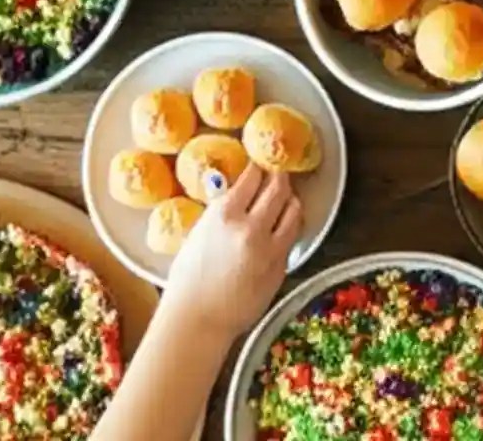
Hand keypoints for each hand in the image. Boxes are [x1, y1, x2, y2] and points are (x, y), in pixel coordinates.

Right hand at [163, 164, 302, 339]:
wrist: (199, 318)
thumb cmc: (188, 280)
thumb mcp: (198, 235)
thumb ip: (220, 212)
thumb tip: (232, 193)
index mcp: (224, 215)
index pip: (251, 177)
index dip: (257, 167)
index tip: (260, 164)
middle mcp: (250, 226)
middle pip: (278, 188)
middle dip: (280, 176)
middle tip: (279, 173)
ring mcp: (270, 246)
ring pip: (293, 209)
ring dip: (291, 199)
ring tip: (286, 197)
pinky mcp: (282, 265)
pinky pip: (293, 236)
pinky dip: (291, 225)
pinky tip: (286, 224)